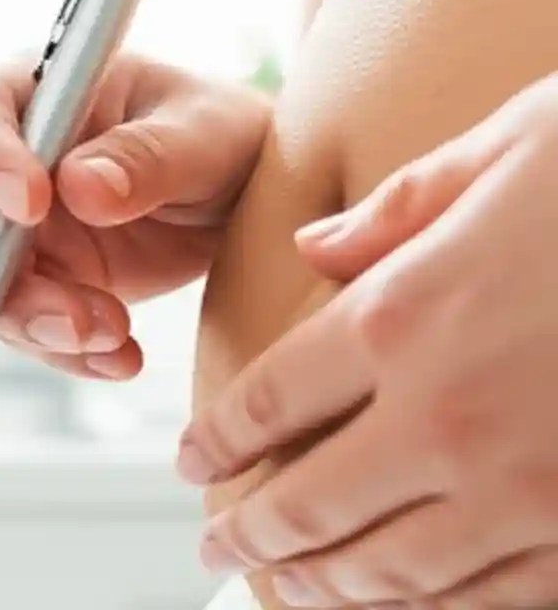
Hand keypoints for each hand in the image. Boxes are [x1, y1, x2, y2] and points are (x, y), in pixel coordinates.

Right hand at [0, 55, 268, 379]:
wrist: (249, 204)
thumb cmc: (228, 137)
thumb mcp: (210, 134)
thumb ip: (150, 155)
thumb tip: (81, 187)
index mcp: (39, 92)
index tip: (30, 203)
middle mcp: (11, 159)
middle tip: (64, 310)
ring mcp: (19, 230)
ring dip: (32, 323)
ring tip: (111, 338)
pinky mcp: (43, 284)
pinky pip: (26, 328)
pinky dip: (67, 353)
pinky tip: (120, 358)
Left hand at [178, 74, 557, 606]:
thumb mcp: (507, 151)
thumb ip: (395, 212)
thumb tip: (312, 249)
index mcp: (407, 315)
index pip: (272, 397)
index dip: (218, 437)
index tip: (191, 458)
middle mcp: (449, 415)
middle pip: (309, 500)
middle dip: (249, 532)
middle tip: (214, 546)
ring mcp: (527, 488)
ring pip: (390, 566)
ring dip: (322, 584)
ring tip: (282, 584)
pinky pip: (486, 594)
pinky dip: (427, 606)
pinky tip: (398, 602)